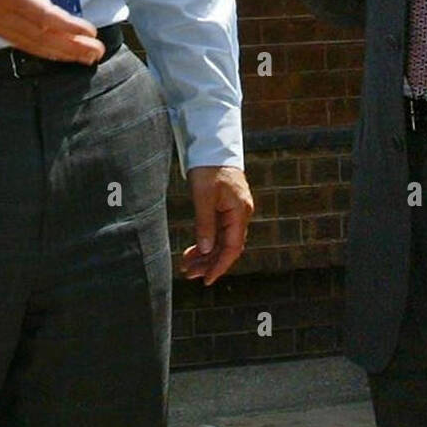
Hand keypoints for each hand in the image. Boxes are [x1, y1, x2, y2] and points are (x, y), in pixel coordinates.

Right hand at [0, 0, 105, 63]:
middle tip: (97, 52)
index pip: (42, 14)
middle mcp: (5, 14)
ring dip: (64, 53)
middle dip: (72, 45)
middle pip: (44, 36)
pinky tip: (63, 56)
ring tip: (88, 58)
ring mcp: (1, 26)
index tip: (89, 29)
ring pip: (36, 45)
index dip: (66, 25)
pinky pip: (26, 46)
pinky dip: (47, 53)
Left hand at [180, 165, 253, 285]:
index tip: (207, 280)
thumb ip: (205, 224)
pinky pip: (218, 231)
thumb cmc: (208, 168)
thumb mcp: (203, 196)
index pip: (233, 247)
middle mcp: (240, 213)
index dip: (220, 265)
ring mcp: (234, 211)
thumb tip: (206, 250)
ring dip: (206, 254)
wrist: (212, 146)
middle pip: (227, 246)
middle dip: (209, 263)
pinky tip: (193, 250)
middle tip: (188, 274)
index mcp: (240, 211)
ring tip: (187, 265)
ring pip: (221, 240)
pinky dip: (206, 242)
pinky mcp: (225, 207)